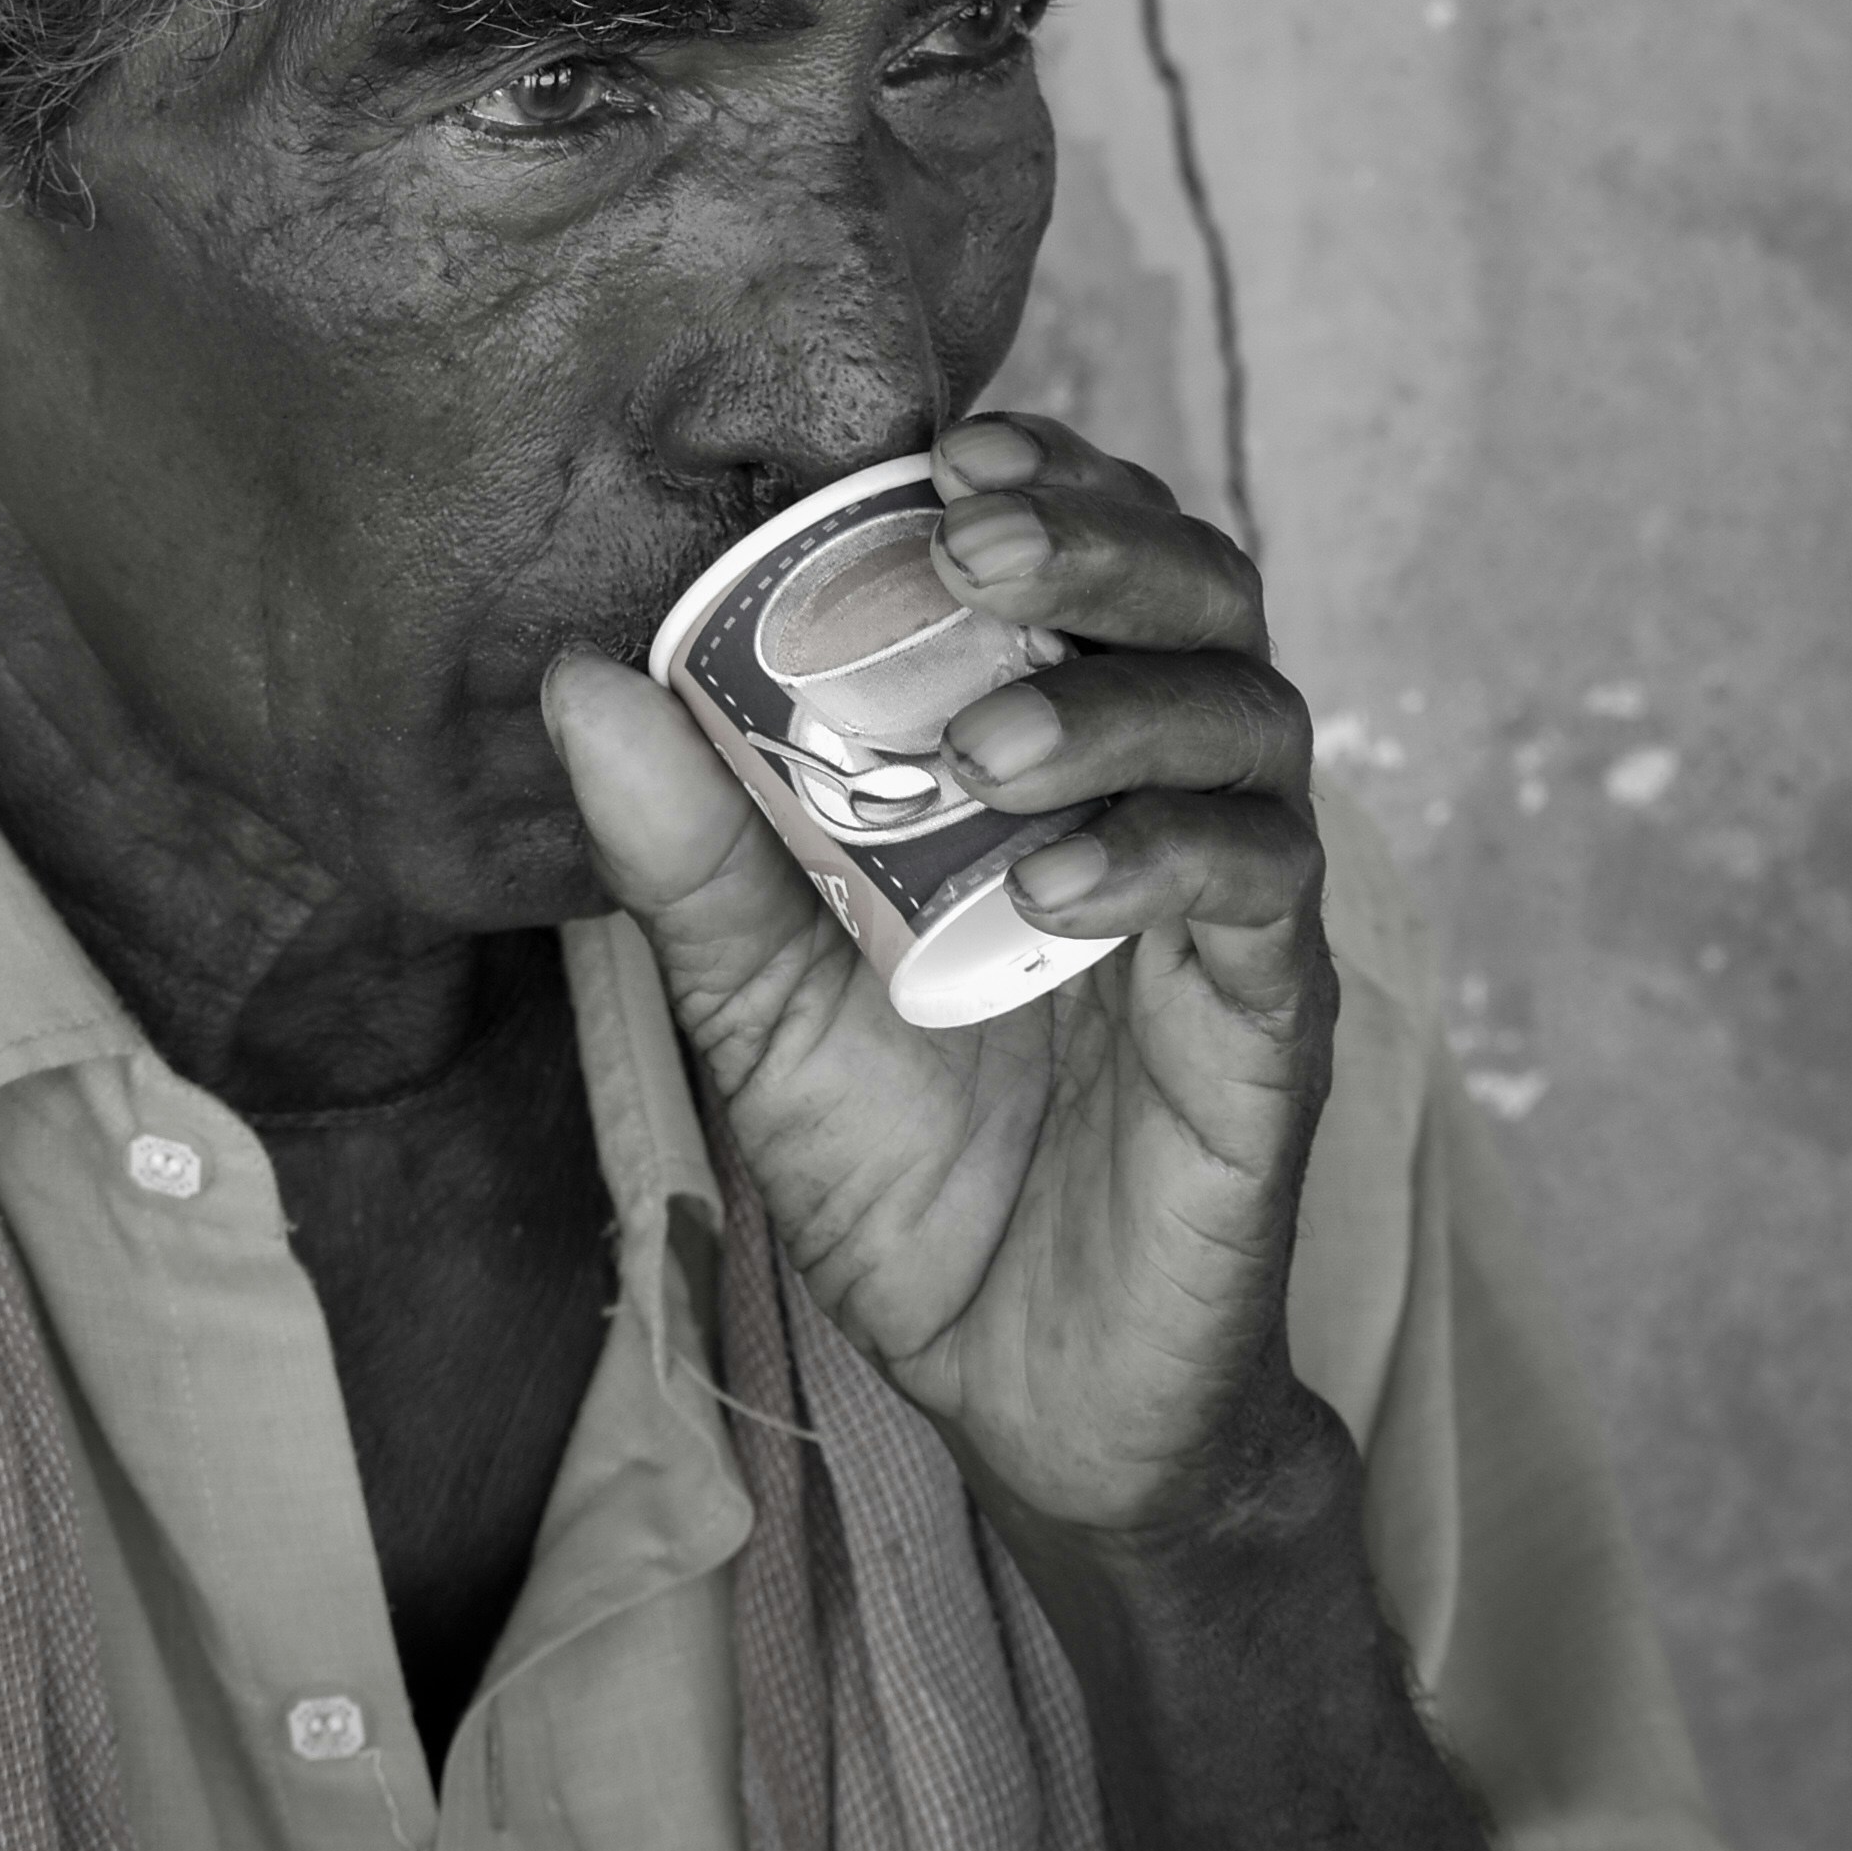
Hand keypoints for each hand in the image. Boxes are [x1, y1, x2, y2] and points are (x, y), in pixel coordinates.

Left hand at [542, 414, 1337, 1551]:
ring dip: (1119, 695)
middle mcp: (1159, 790)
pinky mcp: (1272, 1012)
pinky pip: (1259, 884)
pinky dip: (1161, 856)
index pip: (1085, 551)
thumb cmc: (913, 1178)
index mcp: (1048, 751)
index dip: (1038, 474)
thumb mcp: (763, 1008)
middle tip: (974, 542)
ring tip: (992, 740)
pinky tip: (1056, 882)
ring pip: (1247, 712)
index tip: (940, 452)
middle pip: (1196, 587)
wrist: (1028, 1398)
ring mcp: (1231, 897)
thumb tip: (578, 674)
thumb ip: (689, 854)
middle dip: (1096, 535)